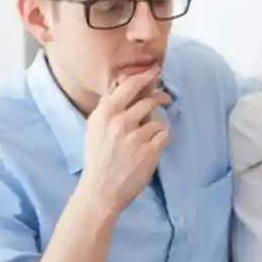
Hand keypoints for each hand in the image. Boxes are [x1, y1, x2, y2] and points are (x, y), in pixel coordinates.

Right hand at [78, 67, 172, 214]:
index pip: (128, 85)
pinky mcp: (149, 150)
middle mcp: (119, 121)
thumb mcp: (95, 129)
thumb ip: (109, 108)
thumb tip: (125, 87)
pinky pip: (164, 135)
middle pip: (148, 99)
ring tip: (148, 138)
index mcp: (104, 113)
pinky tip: (151, 149)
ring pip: (157, 120)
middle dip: (161, 96)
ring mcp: (135, 136)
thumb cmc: (98, 159)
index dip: (144, 76)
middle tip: (167, 97)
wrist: (100, 190)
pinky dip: (160, 140)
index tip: (155, 70)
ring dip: (156, 127)